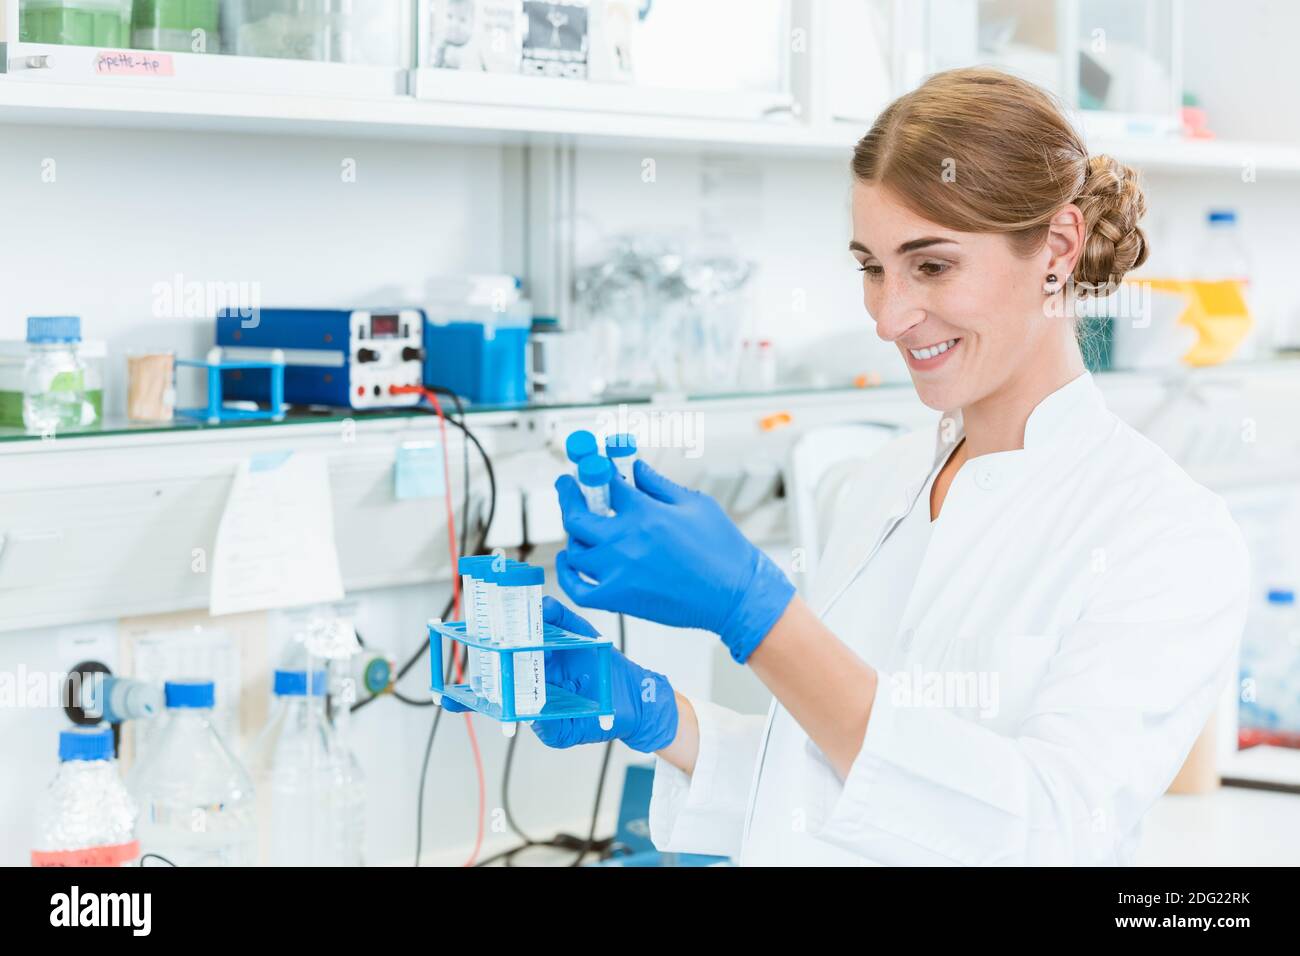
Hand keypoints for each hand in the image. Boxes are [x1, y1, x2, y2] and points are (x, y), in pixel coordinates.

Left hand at [437, 598, 677, 754]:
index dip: (469, 694)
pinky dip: (551, 611)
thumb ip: (553, 731)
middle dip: (486, 646)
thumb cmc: (599, 716)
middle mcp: (536, 665)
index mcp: (530, 689)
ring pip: (529, 630)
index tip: (444, 695)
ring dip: (514, 622)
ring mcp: (555, 646)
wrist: (634, 700)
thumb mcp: (572, 731)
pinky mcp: (577, 633)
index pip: (496, 690)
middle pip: (505, 652)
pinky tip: (541, 609)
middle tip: (470, 640)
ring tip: (498, 618)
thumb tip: (533, 721)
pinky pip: (561, 618)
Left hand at [555, 459, 794, 662]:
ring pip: (576, 549)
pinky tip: (571, 561)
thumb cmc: (722, 549)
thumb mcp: (695, 504)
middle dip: (568, 495)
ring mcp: (618, 571)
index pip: (604, 483)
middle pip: (576, 516)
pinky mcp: (619, 599)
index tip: (591, 468)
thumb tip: (636, 469)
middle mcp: (625, 540)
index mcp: (645, 512)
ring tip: (580, 527)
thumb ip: (659, 485)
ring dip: (574, 535)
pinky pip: (577, 588)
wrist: (735, 593)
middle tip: (567, 486)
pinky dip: (568, 574)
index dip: (594, 471)